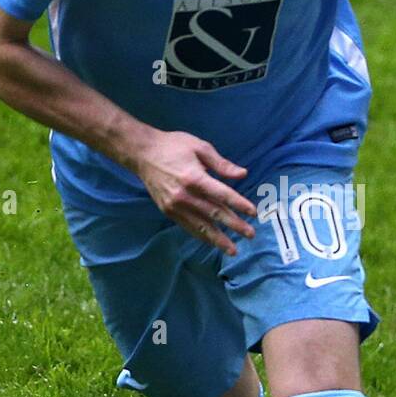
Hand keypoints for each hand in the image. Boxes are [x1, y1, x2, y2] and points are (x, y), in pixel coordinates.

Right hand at [134, 130, 256, 253]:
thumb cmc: (173, 146)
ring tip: (233, 250)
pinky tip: (212, 243)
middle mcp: (184, 195)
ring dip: (218, 239)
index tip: (253, 212)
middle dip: (234, 225)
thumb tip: (243, 174)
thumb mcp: (199, 147)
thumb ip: (221, 164)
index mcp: (194, 177)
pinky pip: (188, 226)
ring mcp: (175, 206)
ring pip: (201, 225)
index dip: (239, 204)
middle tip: (250, 235)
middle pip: (214, 213)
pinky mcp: (168, 211)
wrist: (142, 154)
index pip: (222, 195)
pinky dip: (201, 236)